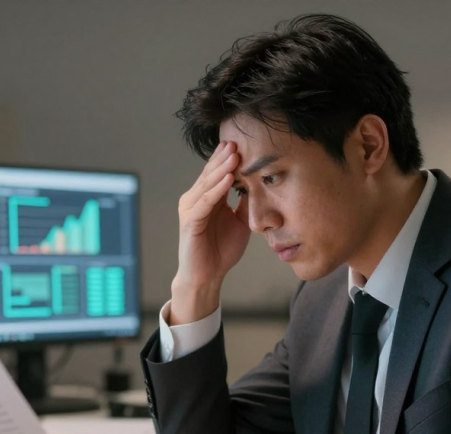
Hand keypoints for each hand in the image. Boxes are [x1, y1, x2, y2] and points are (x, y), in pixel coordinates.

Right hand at [170, 141, 250, 323]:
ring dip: (221, 169)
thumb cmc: (221, 250)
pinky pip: (204, 202)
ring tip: (234, 155)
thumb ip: (245, 203)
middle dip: (224, 157)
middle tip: (237, 140)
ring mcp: (191, 209)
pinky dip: (216, 190)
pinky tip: (228, 179)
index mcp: (207, 198)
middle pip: (210, 173)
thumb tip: (259, 184)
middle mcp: (196, 199)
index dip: (228, 158)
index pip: (217, 173)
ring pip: (207, 184)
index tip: (242, 142)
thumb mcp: (240, 221)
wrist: (207, 276)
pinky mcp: (190, 221)